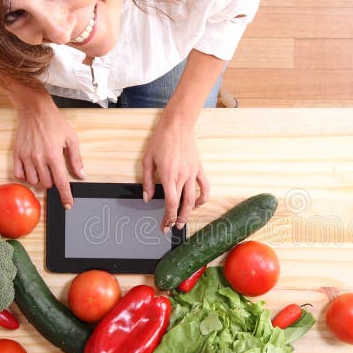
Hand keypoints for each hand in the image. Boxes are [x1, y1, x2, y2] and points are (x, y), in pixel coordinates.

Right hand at [12, 102, 84, 208]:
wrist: (34, 109)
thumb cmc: (54, 122)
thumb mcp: (71, 138)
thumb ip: (76, 159)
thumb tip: (81, 175)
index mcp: (54, 155)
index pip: (61, 182)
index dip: (65, 195)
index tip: (68, 204)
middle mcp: (39, 158)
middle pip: (46, 184)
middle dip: (52, 182)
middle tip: (54, 170)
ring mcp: (26, 157)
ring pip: (33, 181)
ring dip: (39, 179)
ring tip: (43, 168)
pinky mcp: (17, 154)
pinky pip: (19, 174)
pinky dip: (26, 175)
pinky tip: (32, 168)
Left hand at [142, 116, 208, 231]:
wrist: (178, 125)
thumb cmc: (161, 140)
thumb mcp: (147, 160)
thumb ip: (147, 181)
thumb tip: (147, 197)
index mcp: (169, 175)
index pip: (171, 203)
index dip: (168, 218)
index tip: (164, 225)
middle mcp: (182, 176)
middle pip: (182, 205)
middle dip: (177, 219)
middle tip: (172, 227)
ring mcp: (192, 173)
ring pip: (194, 200)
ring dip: (189, 213)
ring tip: (183, 221)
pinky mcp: (199, 169)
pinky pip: (205, 187)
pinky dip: (203, 198)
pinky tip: (198, 204)